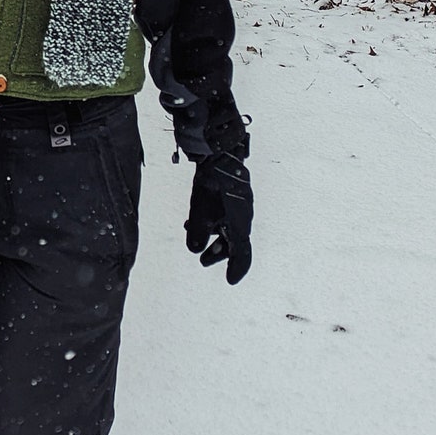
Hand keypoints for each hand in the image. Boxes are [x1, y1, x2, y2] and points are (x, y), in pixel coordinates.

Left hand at [186, 152, 252, 284]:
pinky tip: (193, 220)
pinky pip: (223, 215)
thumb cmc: (211, 183)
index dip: (237, 268)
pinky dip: (211, 221)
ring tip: (193, 234)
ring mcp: (238, 205)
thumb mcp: (200, 211)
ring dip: (211, 235)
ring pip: (226, 227)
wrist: (218, 153)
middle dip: (218, 253)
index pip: (242, 252)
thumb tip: (195, 250)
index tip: (230, 281)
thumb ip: (198, 233)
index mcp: (239, 223)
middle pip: (233, 242)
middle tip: (203, 261)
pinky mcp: (231, 196)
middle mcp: (242, 216)